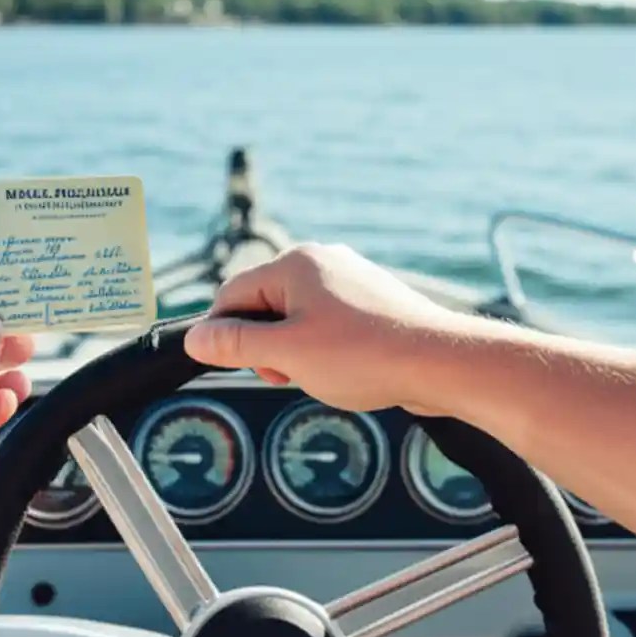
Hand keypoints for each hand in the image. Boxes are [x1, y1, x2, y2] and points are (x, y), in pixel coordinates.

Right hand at [185, 243, 469, 412]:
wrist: (440, 363)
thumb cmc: (365, 355)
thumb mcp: (286, 354)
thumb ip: (235, 344)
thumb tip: (195, 338)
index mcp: (295, 264)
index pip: (232, 294)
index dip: (225, 334)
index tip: (233, 365)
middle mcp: (322, 261)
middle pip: (264, 305)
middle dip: (267, 346)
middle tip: (288, 375)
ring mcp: (350, 279)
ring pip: (297, 318)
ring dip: (296, 352)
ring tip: (324, 374)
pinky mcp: (372, 302)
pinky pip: (329, 324)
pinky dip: (326, 350)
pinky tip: (347, 371)